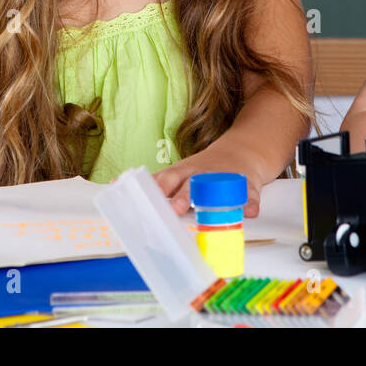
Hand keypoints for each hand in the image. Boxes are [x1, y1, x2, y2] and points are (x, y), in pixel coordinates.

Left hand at [151, 142, 265, 218]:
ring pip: (218, 189)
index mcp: (182, 173)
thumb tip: (116, 185)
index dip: (156, 189)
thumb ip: (156, 183)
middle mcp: (201, 174)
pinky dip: (249, 204)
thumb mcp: (178, 172)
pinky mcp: (246, 184)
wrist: (241, 151)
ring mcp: (224, 178)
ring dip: (212, 201)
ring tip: (208, 213)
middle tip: (175, 207)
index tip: (146, 198)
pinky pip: (248, 194)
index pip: (166, 179)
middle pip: (190, 183)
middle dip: (182, 195)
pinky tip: (248, 213)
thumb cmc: (202, 169)